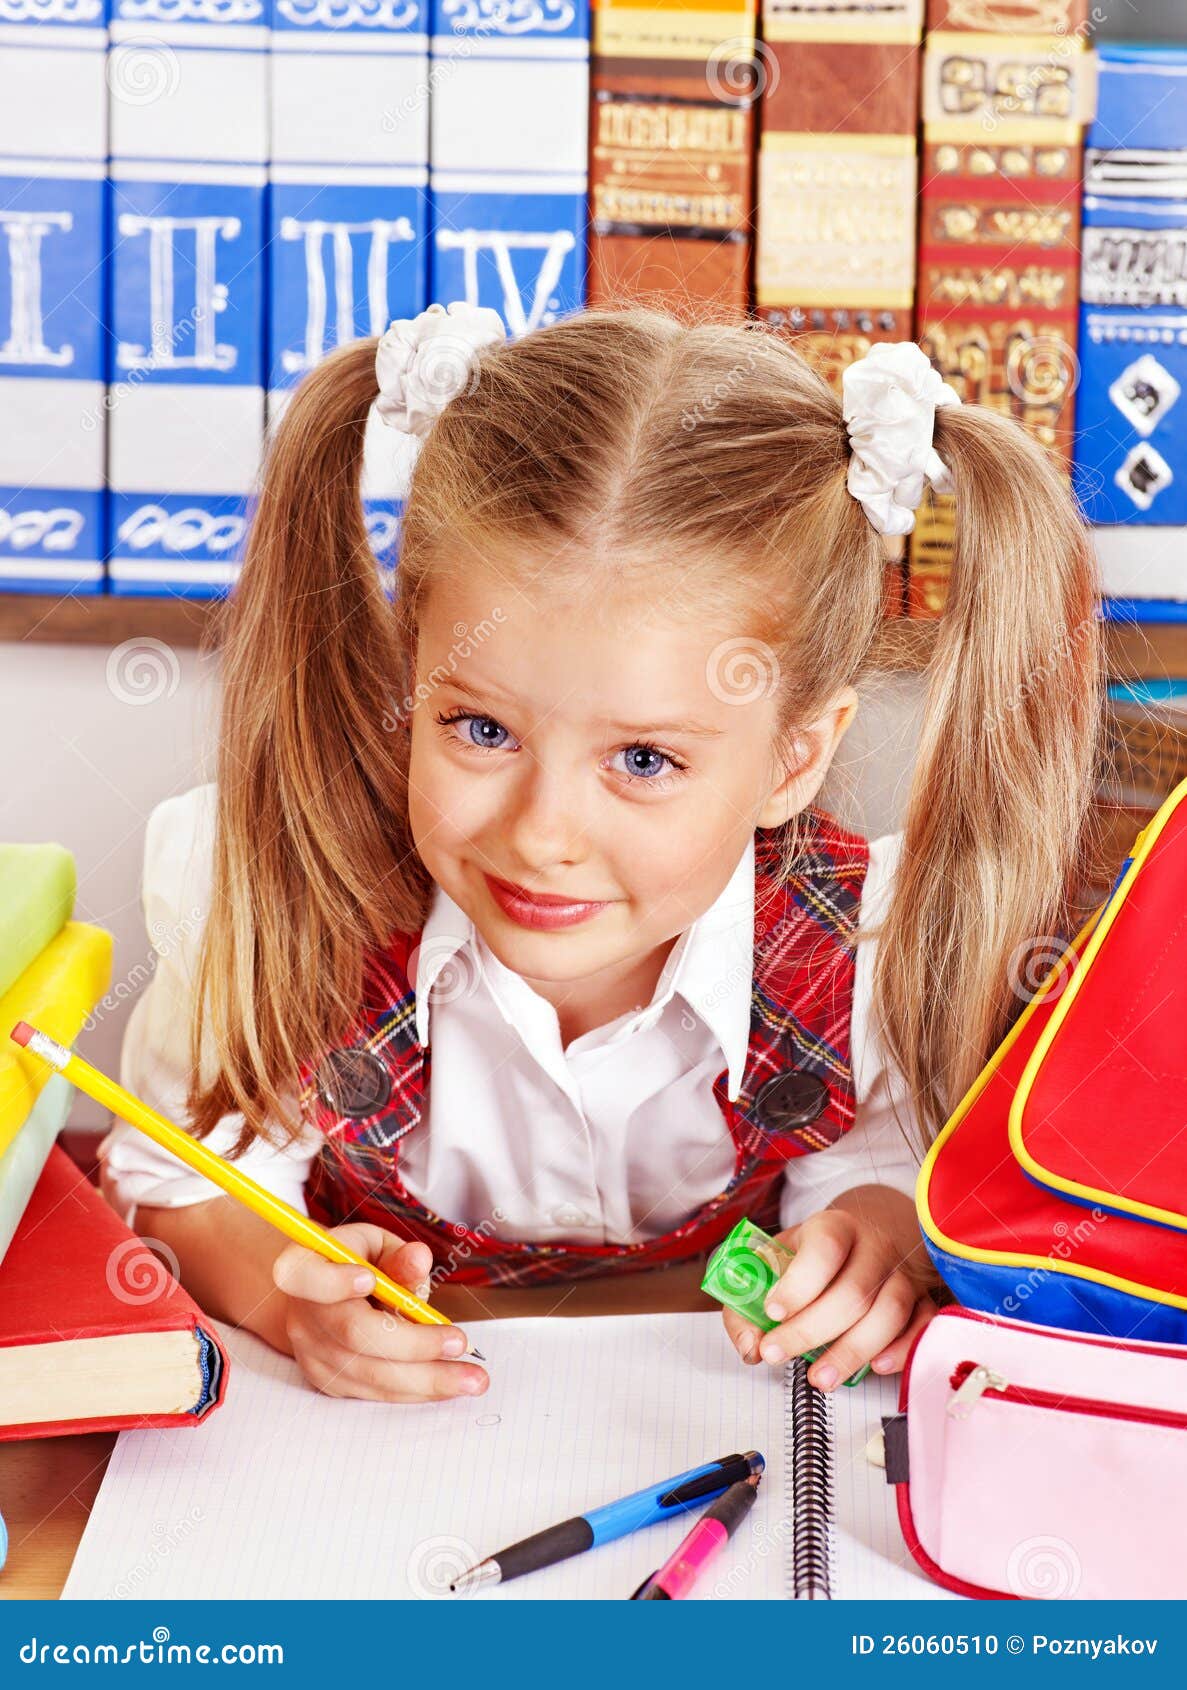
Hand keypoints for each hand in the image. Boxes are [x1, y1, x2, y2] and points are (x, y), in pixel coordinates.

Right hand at [272, 1222, 488, 1402]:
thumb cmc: (358, 1263)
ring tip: (472, 1379)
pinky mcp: (327, 1381)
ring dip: (425, 1379)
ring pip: (368, 1373)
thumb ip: (398, 1257)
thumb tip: (419, 1258)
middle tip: (462, 1345)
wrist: (328, 1298)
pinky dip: (414, 1390)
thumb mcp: (377, 1247)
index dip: (333, 1281)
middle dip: (413, 1344)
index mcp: (303, 1267)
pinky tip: (447, 1383)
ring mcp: (310, 1352)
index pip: (303, 1276)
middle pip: (353, 1334)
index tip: (370, 1279)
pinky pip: (373, 1392)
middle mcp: (301, 1314)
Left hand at [722, 1206, 935, 1390]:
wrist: (866, 1236)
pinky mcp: (922, 1299)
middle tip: (776, 1354)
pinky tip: (875, 1366)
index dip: (799, 1283)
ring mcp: (903, 1273)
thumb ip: (748, 1304)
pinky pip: (922, 1326)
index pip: (825, 1247)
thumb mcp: (774, 1263)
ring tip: (819, 1378)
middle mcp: (874, 1247)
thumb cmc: (813, 1257)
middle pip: (852, 1291)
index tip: (772, 1311)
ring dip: (852, 1351)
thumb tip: (750, 1347)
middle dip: (810, 1331)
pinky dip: (902, 1350)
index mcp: (834, 1227)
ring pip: (890, 1312)